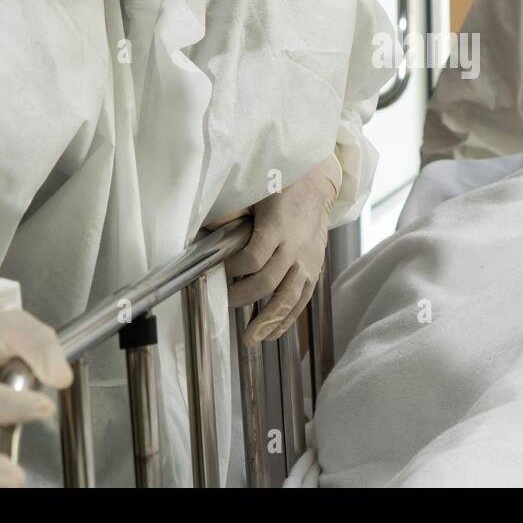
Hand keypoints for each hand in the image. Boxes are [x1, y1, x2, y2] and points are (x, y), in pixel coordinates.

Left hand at [228, 155, 340, 342]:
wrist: (317, 184)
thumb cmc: (282, 186)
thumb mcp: (254, 191)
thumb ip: (231, 213)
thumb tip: (206, 232)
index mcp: (278, 226)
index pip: (253, 258)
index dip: (234, 270)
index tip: (220, 272)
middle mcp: (295, 247)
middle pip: (269, 282)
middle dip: (244, 296)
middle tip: (226, 302)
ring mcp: (307, 260)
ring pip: (289, 298)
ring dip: (268, 320)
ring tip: (251, 339)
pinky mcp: (314, 269)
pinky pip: (302, 300)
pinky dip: (287, 319)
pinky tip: (272, 333)